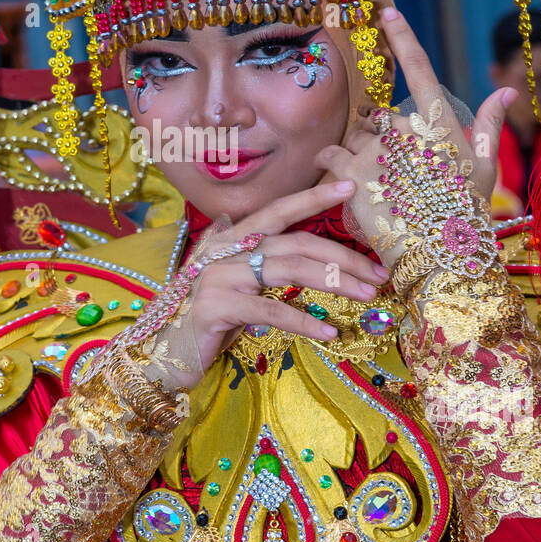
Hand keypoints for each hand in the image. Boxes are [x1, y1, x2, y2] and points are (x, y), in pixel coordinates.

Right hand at [173, 181, 390, 388]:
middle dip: (343, 257)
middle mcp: (224, 248)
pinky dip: (305, 321)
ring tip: (367, 297)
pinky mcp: (216, 306)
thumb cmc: (207, 320)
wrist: (162, 353)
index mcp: (231, 237)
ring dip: (336, 283)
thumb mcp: (239, 287)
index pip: (279, 211)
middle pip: (296, 243)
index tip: (349, 188)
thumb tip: (312, 261)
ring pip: (289, 269)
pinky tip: (329, 333)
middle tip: (378, 274)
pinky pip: (271, 310)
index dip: (313, 198)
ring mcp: (218, 275)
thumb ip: (265, 267)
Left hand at [315, 8, 517, 268]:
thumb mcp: (484, 169)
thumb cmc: (465, 213)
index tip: (385, 10)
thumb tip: (506, 91)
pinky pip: (330, 154)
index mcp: (439, 123)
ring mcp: (378, 149)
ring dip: (355, 155)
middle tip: (390, 176)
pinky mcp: (353, 172)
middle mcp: (407, 129)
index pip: (420, 69)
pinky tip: (338, 181)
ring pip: (354, 136)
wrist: (438, 255)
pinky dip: (330, 164)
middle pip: (378, 118)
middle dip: (377, 141)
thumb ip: (487, 126)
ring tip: (371, 186)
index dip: (402, 37)